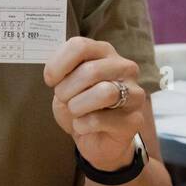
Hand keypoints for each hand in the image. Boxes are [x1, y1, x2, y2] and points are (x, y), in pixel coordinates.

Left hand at [44, 37, 144, 172]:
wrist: (95, 139)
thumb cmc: (80, 105)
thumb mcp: (65, 83)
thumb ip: (62, 69)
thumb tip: (54, 72)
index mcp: (105, 52)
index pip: (80, 46)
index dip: (58, 64)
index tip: (50, 80)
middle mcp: (125, 68)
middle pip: (90, 71)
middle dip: (67, 90)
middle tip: (64, 100)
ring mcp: (134, 93)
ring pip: (103, 93)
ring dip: (77, 106)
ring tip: (75, 112)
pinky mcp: (135, 120)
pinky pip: (100, 120)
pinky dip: (82, 125)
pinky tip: (84, 126)